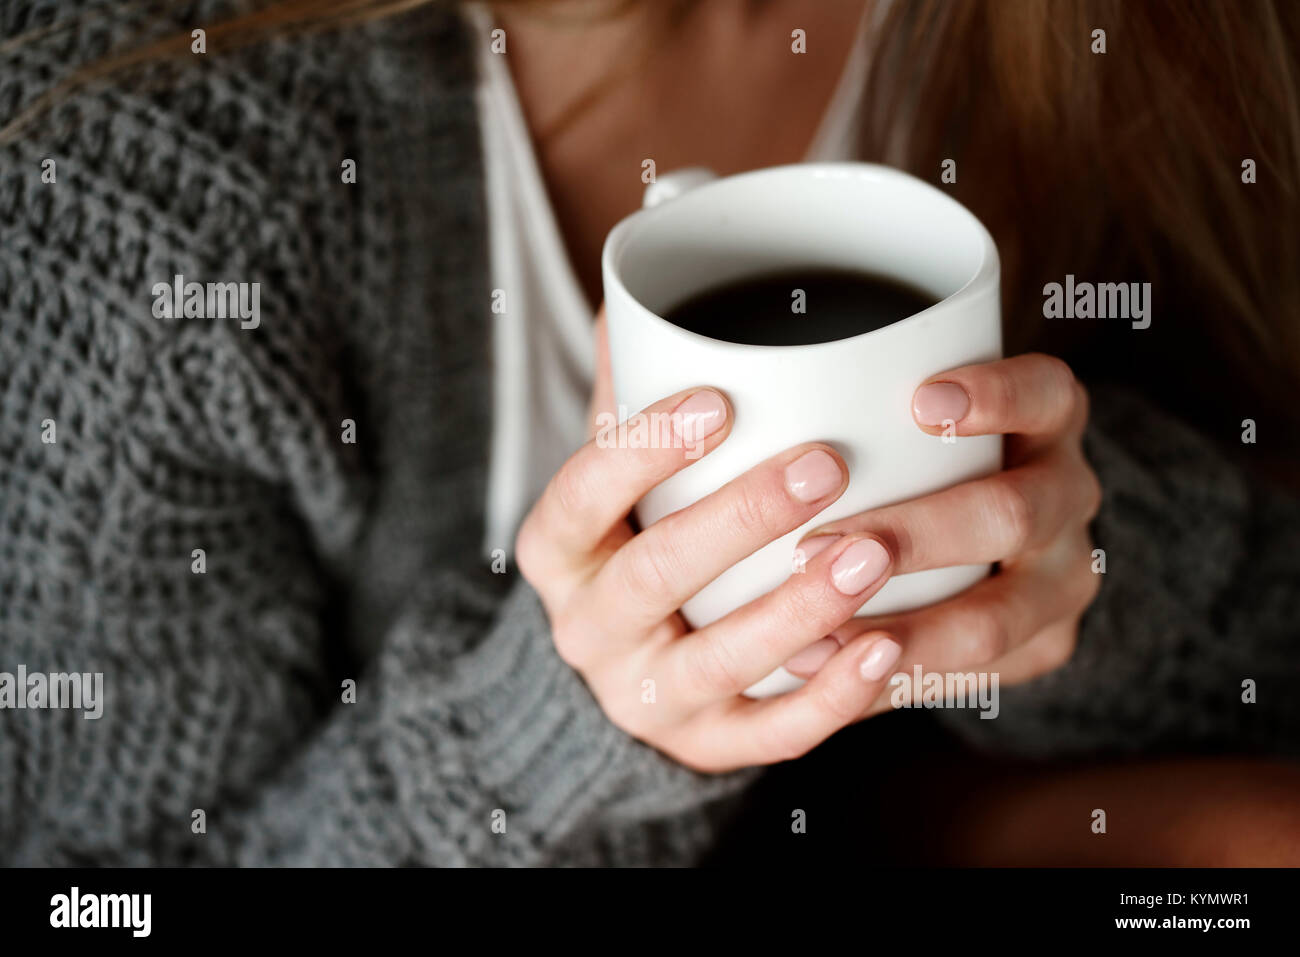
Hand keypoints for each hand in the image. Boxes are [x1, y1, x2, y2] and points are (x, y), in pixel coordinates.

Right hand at [517, 312, 903, 771]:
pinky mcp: (707, 747)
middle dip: (739, 521)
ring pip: (719, 660)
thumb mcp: (615, 476)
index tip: (722, 397)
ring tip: (873, 554)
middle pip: (655, 576)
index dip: (644, 448)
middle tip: (825, 466)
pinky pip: (769, 735)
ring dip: (798, 609)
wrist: (626, 667)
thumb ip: (629, 396)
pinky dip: (829, 697)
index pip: (583, 494)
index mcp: (560, 550)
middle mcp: (589, 629)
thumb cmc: (635, 540)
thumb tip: (638, 295)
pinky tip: (888, 648)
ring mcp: (647, 697)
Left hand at [784, 353, 1102, 711]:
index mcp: (1049, 421)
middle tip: (815, 547)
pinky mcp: (1045, 647)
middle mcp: (1068, 496)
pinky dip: (895, 681)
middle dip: (916, 534)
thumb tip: (727, 388)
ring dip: (901, 631)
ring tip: (813, 638)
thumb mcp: (918, 411)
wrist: (998, 542)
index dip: (995, 396)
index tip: (920, 400)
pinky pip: (977, 677)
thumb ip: (866, 401)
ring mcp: (1063, 579)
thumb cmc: (924, 455)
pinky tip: (826, 679)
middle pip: (1012, 515)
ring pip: (995, 619)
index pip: (1044, 395)